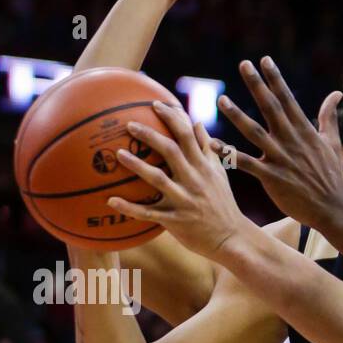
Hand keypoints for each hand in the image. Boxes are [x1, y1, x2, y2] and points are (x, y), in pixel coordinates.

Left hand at [106, 104, 248, 260]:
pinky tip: (111, 200)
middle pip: (171, 151)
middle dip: (150, 135)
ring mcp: (185, 201)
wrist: (232, 238)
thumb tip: (197, 122)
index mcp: (204, 167)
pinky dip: (130, 207)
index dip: (172, 117)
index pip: (188, 135)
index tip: (156, 103)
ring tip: (118, 154)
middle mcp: (195, 180)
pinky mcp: (176, 221)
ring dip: (137, 165)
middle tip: (129, 124)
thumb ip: (207, 148)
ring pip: (159, 179)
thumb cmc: (223, 204)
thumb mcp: (220, 174)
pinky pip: (149, 213)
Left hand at [217, 57, 342, 227]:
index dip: (275, 79)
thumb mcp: (332, 142)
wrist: (332, 208)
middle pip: (271, 108)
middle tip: (244, 64)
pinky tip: (211, 144)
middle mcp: (291, 140)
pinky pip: (245, 163)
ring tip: (221, 100)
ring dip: (237, 116)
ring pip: (255, 132)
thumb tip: (335, 93)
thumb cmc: (331, 175)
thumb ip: (328, 115)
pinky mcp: (272, 177)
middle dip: (257, 85)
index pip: (287, 99)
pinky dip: (228, 154)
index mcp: (304, 131)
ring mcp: (281, 158)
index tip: (264, 60)